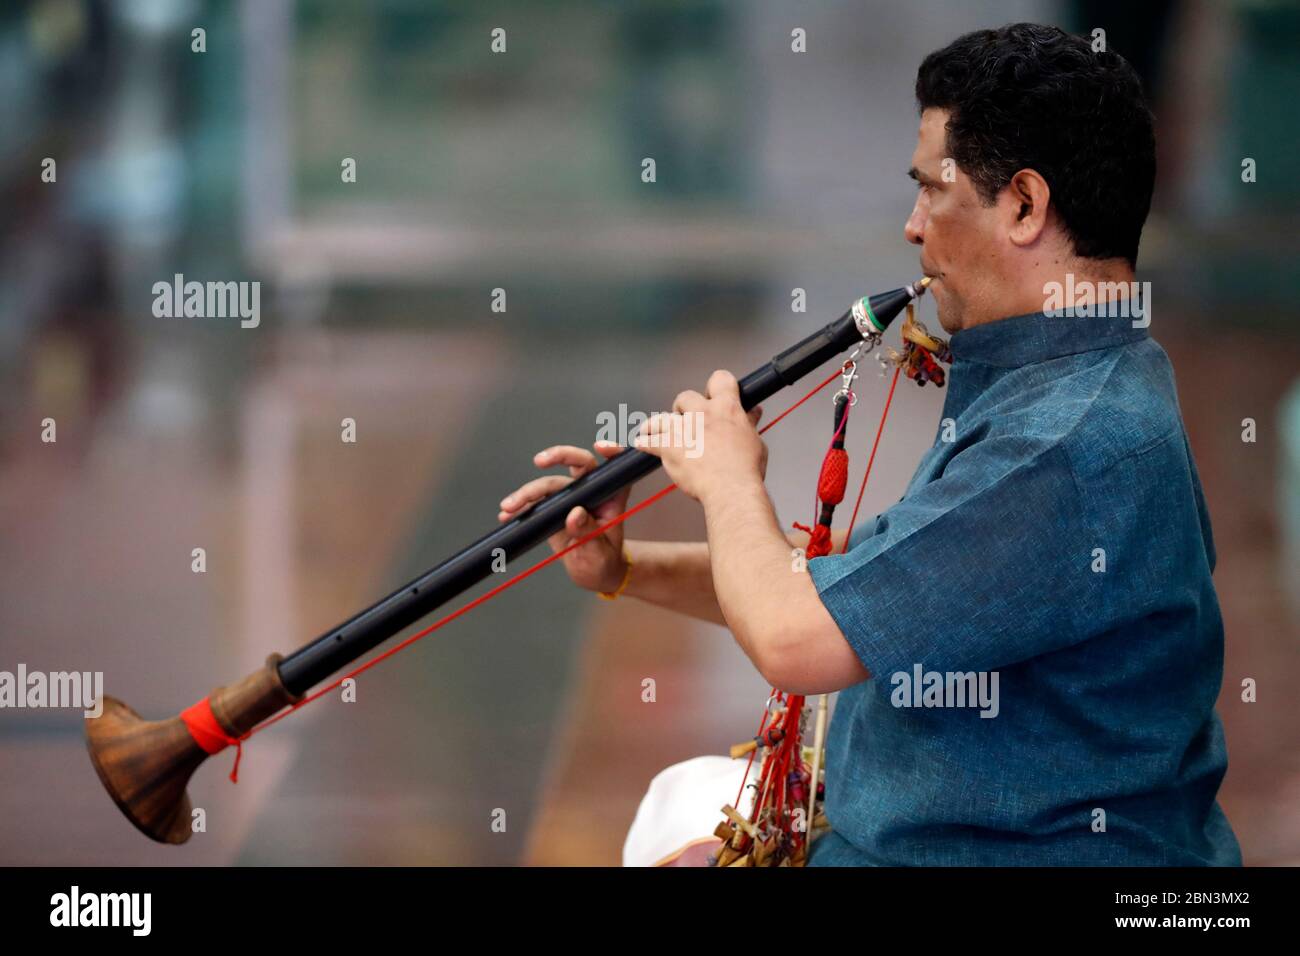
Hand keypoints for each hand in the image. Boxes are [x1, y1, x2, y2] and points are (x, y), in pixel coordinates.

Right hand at [497, 441, 630, 592]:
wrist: (589, 572)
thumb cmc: (602, 560)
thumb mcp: (599, 551)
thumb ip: (588, 532)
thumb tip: (575, 514)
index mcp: (611, 497)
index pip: (614, 468)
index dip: (611, 452)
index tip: (599, 447)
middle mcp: (591, 491)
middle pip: (577, 464)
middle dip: (559, 456)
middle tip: (540, 461)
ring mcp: (571, 497)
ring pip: (550, 483)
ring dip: (528, 492)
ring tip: (510, 507)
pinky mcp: (553, 507)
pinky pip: (536, 501)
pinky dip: (521, 506)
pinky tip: (508, 514)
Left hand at [633, 369, 765, 502]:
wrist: (731, 489)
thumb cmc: (745, 469)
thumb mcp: (754, 441)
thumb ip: (749, 424)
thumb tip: (753, 413)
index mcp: (726, 408)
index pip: (719, 379)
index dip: (715, 386)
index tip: (712, 394)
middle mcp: (703, 413)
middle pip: (685, 397)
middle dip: (684, 408)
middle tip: (686, 420)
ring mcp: (683, 429)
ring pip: (661, 417)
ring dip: (658, 424)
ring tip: (656, 429)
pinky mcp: (668, 446)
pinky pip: (649, 441)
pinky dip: (644, 442)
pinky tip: (642, 443)